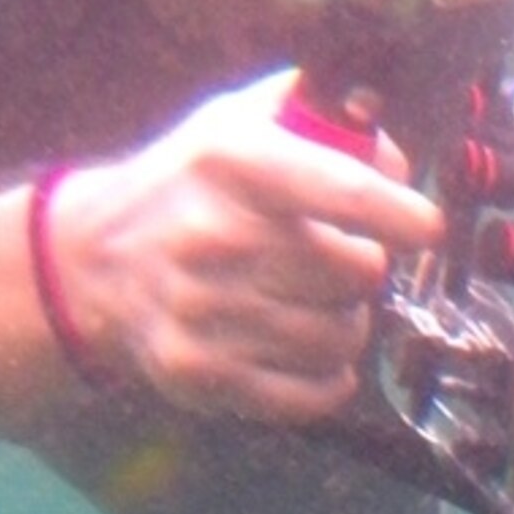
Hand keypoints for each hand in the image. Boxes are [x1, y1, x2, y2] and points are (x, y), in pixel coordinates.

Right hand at [38, 72, 445, 421]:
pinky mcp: (202, 374)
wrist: (89, 262)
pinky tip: (309, 354)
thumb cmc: (188, 187)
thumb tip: (392, 156)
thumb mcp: (235, 123)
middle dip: (363, 268)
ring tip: (315, 304)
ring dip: (345, 324)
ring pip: (342, 337)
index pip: (346, 191)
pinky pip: (313, 393)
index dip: (401, 214)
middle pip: (359, 272)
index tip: (425, 227)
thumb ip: (319, 120)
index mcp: (231, 161)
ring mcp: (205, 311)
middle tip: (338, 263)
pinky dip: (328, 379)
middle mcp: (215, 235)